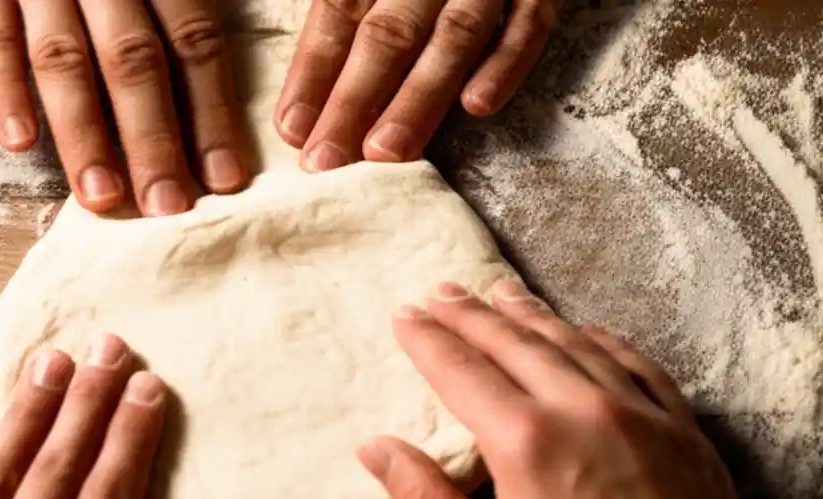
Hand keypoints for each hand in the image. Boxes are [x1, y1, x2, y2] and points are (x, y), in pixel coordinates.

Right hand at [0, 0, 248, 216]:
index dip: (211, 111)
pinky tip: (19, 144)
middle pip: (133, 60)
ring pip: (63, 59)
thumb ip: (186, 3)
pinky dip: (2, 88)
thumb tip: (218, 74)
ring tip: (100, 198)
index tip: (224, 177)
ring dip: (83, 134)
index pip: (194, 41)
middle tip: (167, 208)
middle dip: (153, 139)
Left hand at [276, 0, 559, 169]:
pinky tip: (478, 106)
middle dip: (354, 100)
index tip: (292, 128)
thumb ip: (350, 12)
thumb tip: (309, 99)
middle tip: (327, 159)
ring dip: (419, 97)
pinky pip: (531, 20)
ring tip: (387, 152)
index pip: (340, 9)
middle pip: (390, 31)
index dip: (315, 69)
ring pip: (454, 34)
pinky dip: (506, 63)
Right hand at [358, 279, 822, 498]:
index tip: (404, 315)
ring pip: (577, 342)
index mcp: (527, 442)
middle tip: (442, 291)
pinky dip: (603, 338)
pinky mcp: (683, 430)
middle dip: (473, 314)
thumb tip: (375, 448)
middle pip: (517, 343)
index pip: (463, 372)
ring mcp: (642, 413)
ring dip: (531, 315)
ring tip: (501, 292)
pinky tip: (588, 329)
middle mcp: (584, 409)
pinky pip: (637, 363)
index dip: (428, 341)